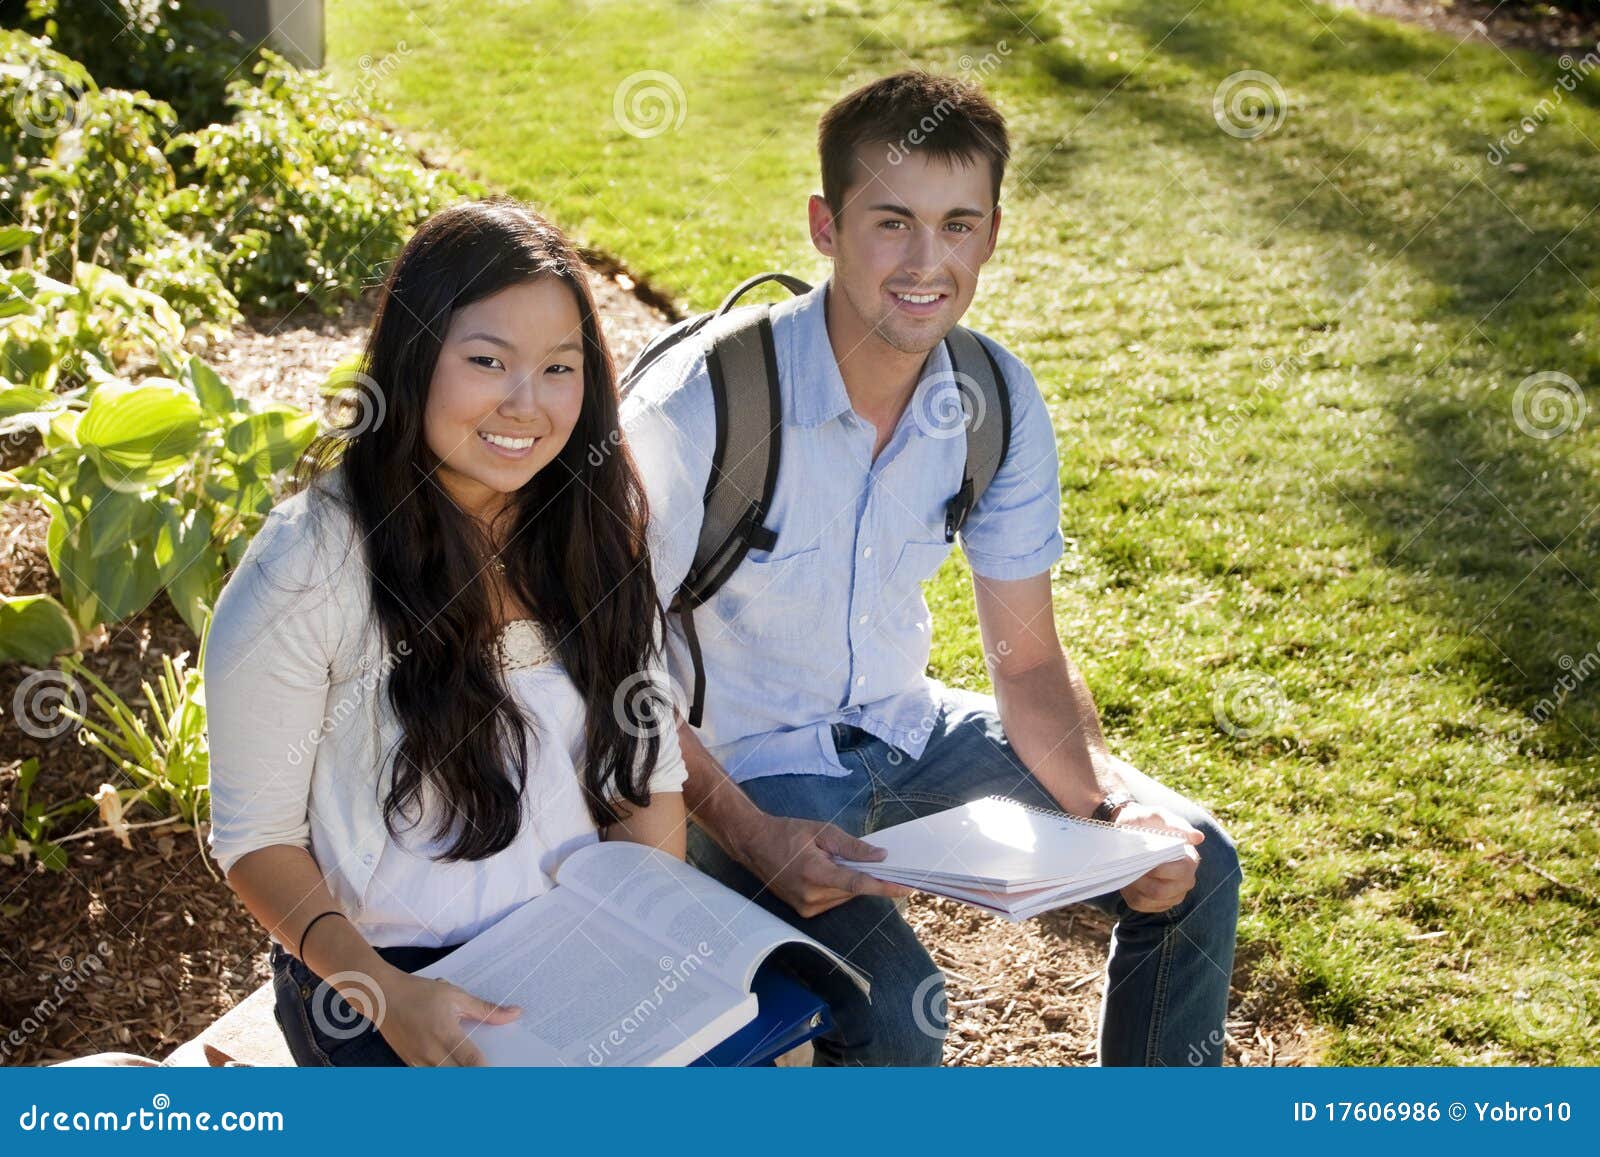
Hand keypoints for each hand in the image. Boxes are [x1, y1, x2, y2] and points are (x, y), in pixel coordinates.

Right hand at [357, 966, 521, 1066]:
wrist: (382, 997)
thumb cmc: (420, 993)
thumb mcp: (456, 996)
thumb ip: (486, 1009)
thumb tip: (515, 1013)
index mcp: (446, 1035)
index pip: (472, 1062)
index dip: (488, 1072)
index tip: (504, 1075)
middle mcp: (432, 1054)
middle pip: (459, 1079)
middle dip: (476, 1081)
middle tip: (494, 1080)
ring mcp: (419, 1063)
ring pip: (444, 1083)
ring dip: (460, 1082)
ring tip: (476, 1076)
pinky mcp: (411, 1065)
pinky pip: (432, 1079)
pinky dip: (445, 1079)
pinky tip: (456, 1072)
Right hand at [734, 812, 914, 918]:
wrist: (754, 844)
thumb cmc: (787, 833)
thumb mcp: (822, 831)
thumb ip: (852, 846)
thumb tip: (880, 856)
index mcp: (815, 874)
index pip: (858, 884)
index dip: (884, 887)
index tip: (906, 888)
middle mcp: (811, 897)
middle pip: (853, 890)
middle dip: (865, 875)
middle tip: (868, 858)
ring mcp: (806, 907)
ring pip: (844, 896)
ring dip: (849, 881)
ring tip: (831, 860)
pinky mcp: (804, 911)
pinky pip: (833, 900)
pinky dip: (837, 887)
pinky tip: (826, 870)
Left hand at [1114, 803, 1203, 913]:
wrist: (1126, 828)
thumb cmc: (1144, 822)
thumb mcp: (1156, 816)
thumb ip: (1175, 824)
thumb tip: (1198, 837)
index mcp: (1189, 859)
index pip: (1181, 872)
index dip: (1161, 869)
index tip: (1144, 859)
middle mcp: (1185, 880)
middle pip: (1163, 891)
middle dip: (1143, 880)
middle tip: (1131, 866)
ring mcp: (1172, 894)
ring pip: (1151, 900)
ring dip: (1135, 886)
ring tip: (1128, 870)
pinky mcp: (1156, 902)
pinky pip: (1141, 905)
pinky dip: (1130, 893)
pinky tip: (1128, 879)